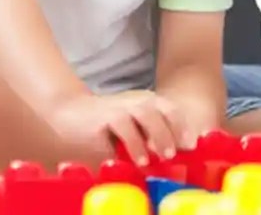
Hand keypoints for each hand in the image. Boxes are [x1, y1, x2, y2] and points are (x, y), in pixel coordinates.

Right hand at [47, 90, 190, 165]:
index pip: (172, 110)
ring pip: (145, 113)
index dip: (183, 126)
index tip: (191, 146)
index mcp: (148, 102)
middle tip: (182, 150)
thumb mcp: (133, 129)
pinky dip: (134, 143)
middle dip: (175, 130)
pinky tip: (140, 159)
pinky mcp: (103, 117)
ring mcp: (120, 106)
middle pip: (163, 109)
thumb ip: (152, 137)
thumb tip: (176, 156)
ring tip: (165, 156)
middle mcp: (137, 101)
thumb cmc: (105, 126)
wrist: (69, 113)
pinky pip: (122, 127)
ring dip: (158, 134)